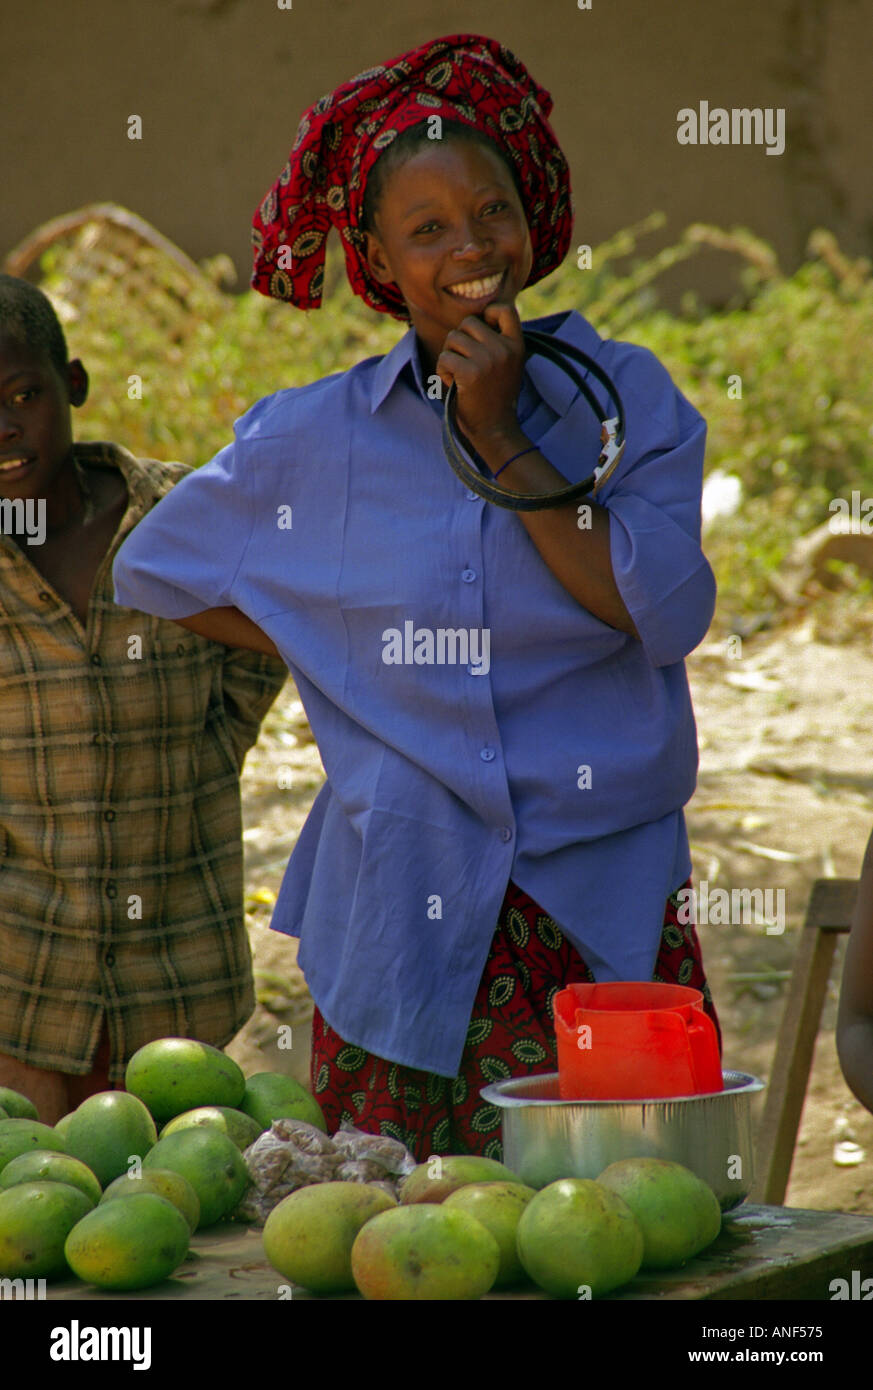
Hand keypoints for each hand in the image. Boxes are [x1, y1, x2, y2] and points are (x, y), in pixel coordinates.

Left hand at [436, 302, 525, 450]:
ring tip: (459, 375)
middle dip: (459, 342)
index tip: (482, 332)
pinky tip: (452, 383)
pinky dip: (442, 371)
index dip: (488, 314)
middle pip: (468, 323)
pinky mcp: (470, 373)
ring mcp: (488, 359)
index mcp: (517, 345)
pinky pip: (444, 357)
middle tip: (465, 364)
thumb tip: (474, 318)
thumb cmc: (496, 397)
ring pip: (452, 338)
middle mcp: (504, 349)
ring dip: (449, 357)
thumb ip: (498, 341)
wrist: (496, 429)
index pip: (505, 309)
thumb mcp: (508, 365)